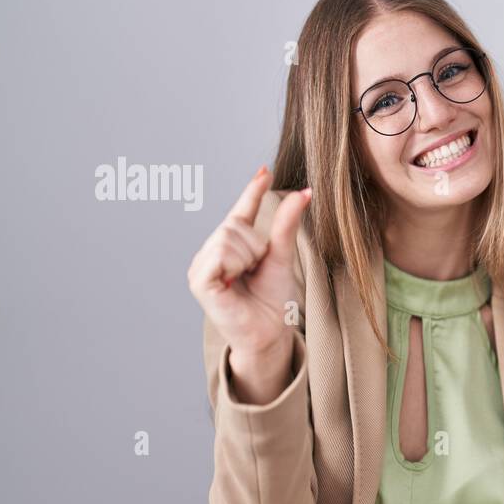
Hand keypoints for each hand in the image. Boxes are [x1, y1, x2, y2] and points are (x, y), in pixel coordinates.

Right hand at [187, 167, 311, 376]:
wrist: (270, 332)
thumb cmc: (274, 300)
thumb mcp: (282, 256)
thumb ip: (286, 224)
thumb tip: (304, 192)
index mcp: (230, 247)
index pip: (240, 212)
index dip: (253, 191)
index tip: (265, 171)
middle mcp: (211, 253)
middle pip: (234, 226)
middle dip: (255, 246)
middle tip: (255, 271)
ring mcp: (201, 266)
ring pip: (228, 237)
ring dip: (248, 257)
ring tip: (246, 279)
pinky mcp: (199, 280)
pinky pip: (220, 254)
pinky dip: (235, 264)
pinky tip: (234, 281)